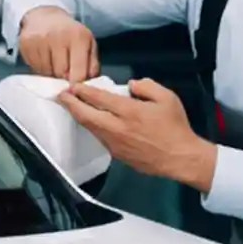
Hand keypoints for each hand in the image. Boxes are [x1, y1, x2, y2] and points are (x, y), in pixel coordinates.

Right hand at [17, 6, 99, 81]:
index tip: (75, 87)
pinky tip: (44, 58)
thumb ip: (92, 66)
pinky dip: (40, 68)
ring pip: (47, 73)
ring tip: (54, 61)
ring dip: (51, 73)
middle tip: (65, 70)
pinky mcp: (26, 44)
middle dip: (64, 77)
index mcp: (79, 37)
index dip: (77, 84)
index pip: (79, 73)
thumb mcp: (88, 45)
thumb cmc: (70, 35)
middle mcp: (59, 36)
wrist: (45, 17)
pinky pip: (34, 68)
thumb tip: (89, 85)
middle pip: (61, 74)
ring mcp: (40, 39)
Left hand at [56, 78, 215, 190]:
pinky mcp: (117, 155)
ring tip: (73, 106)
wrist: (180, 158)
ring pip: (90, 128)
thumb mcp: (167, 97)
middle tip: (62, 95)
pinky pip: (100, 138)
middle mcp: (117, 128)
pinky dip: (92, 127)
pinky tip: (93, 122)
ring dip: (80, 116)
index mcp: (129, 112)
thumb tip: (130, 86)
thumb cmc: (175, 127)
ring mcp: (115, 144)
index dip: (83, 91)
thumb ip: (147, 86)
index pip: (99, 98)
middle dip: (71, 104)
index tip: (74, 85)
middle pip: (86, 115)